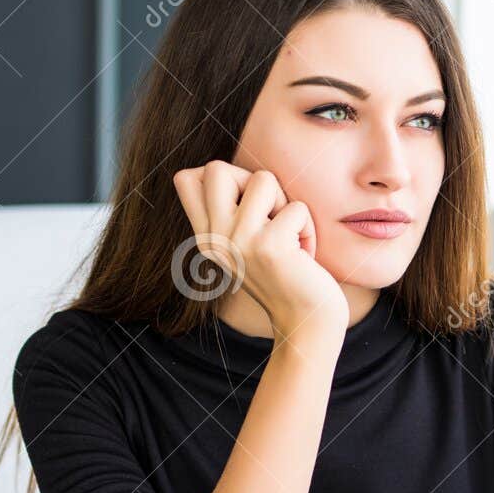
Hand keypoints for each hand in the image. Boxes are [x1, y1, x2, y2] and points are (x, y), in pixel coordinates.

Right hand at [171, 160, 347, 338]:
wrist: (306, 324)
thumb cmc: (287, 277)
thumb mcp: (248, 244)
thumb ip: (234, 213)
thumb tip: (230, 168)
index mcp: (206, 237)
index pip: (185, 179)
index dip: (222, 177)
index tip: (247, 206)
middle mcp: (215, 239)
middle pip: (216, 168)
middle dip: (254, 180)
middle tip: (270, 214)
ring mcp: (238, 242)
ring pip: (263, 179)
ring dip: (286, 203)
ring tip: (289, 234)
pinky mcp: (269, 247)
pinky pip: (297, 208)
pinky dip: (308, 228)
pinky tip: (304, 255)